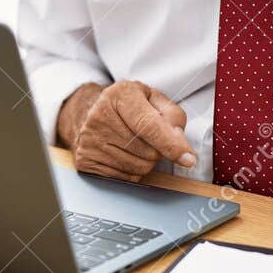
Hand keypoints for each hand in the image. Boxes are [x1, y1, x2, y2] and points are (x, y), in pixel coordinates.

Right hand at [56, 80, 195, 181]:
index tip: (187, 158)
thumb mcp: (153, 99)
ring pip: (138, 168)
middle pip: (148, 151)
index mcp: (120, 95)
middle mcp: (100, 115)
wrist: (90, 112)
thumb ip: (173, 115)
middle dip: (159, 151)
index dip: (171, 144)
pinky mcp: (85, 160)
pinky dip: (132, 171)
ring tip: (136, 145)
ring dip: (146, 162)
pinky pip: (124, 178)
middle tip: (150, 139)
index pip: (149, 125)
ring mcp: (89, 139)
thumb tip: (179, 140)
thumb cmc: (127, 106)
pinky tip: (124, 155)